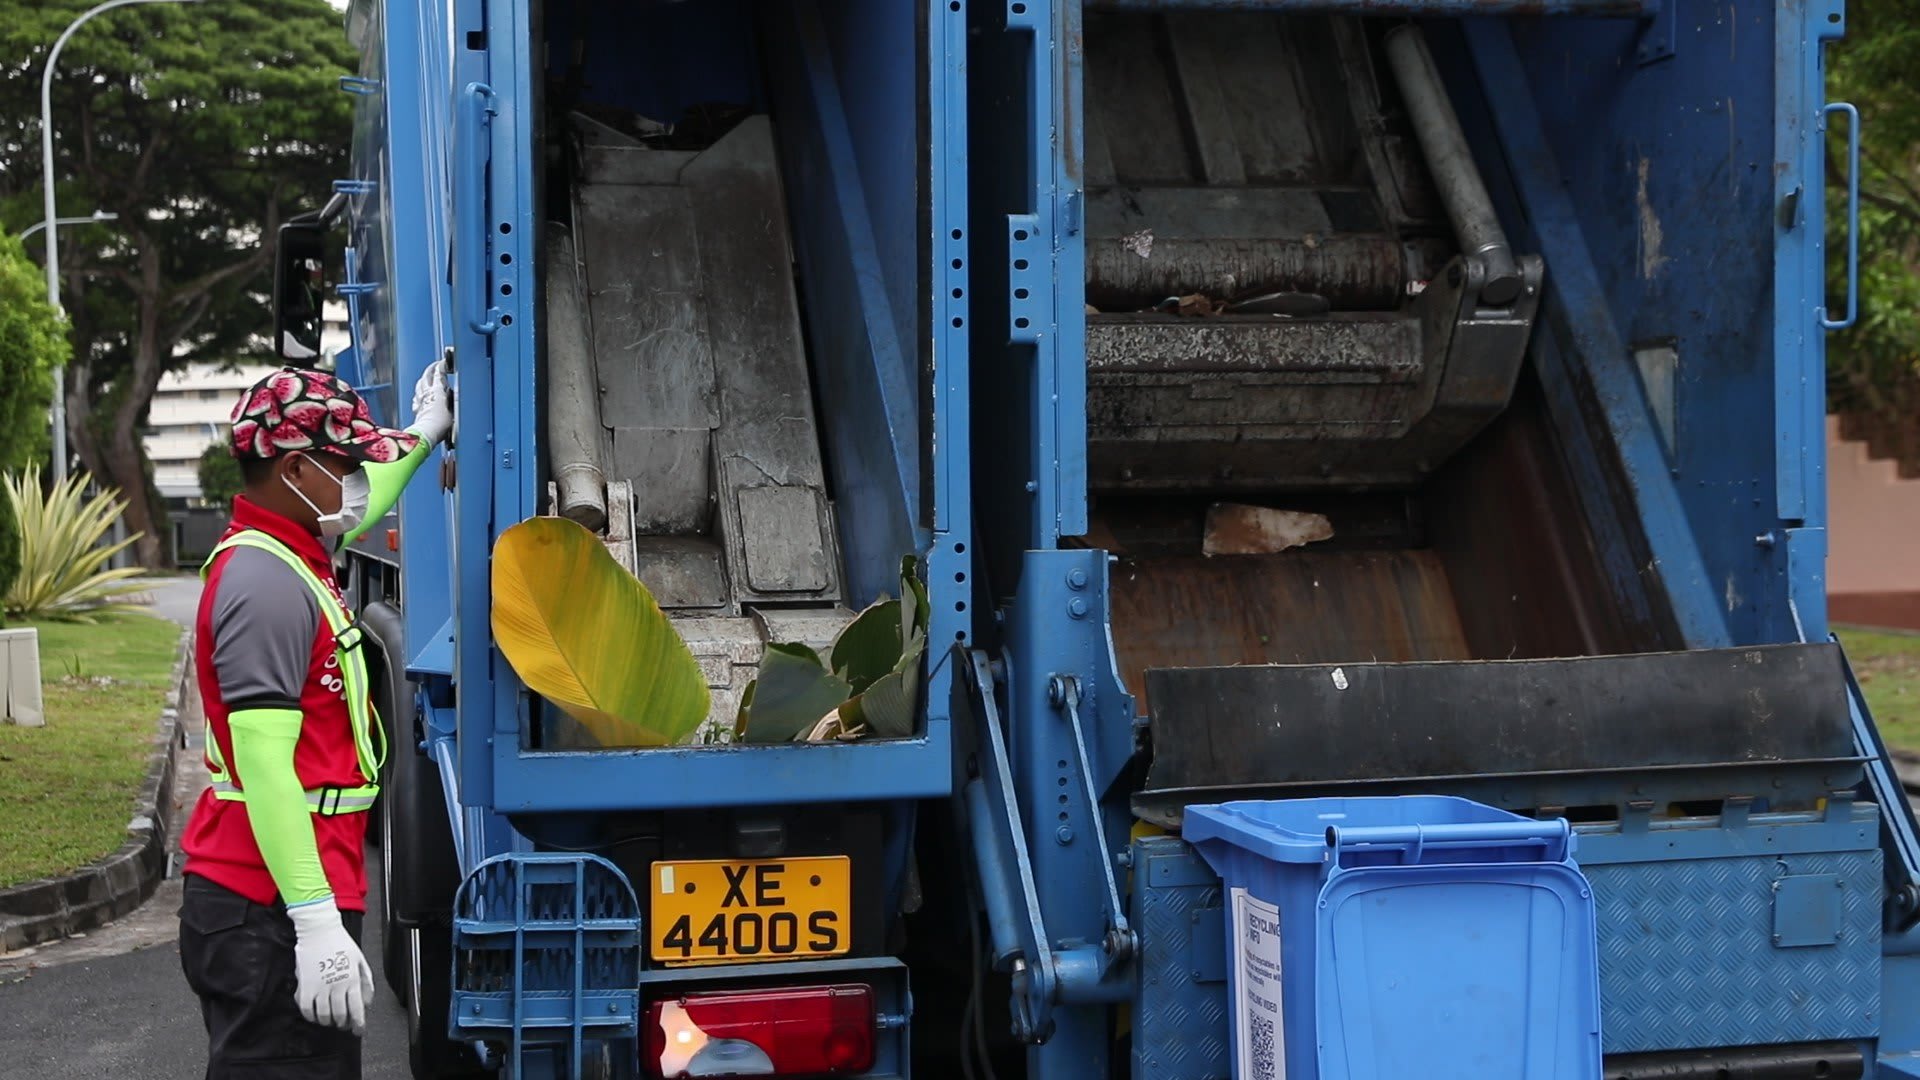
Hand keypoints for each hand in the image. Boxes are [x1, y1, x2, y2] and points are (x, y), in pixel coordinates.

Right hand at [287, 897, 374, 1034]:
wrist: (319, 930)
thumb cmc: (340, 943)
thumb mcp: (360, 960)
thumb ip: (366, 981)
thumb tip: (367, 1000)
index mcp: (351, 979)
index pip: (356, 1008)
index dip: (358, 1023)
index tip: (358, 1029)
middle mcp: (335, 985)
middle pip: (339, 1015)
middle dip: (343, 1023)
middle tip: (343, 1023)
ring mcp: (318, 987)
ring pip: (323, 1015)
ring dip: (327, 1021)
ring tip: (330, 1019)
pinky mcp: (304, 986)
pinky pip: (306, 1009)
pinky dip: (310, 1016)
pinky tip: (314, 1014)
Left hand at [410, 359, 453, 445]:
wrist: (427, 433)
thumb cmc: (441, 424)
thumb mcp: (453, 411)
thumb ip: (451, 400)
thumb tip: (451, 394)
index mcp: (437, 391)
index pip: (438, 373)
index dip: (441, 366)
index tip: (443, 362)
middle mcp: (427, 393)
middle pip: (426, 376)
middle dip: (430, 369)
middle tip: (435, 366)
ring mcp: (420, 400)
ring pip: (419, 384)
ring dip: (423, 379)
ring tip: (426, 378)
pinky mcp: (416, 408)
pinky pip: (416, 396)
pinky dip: (419, 393)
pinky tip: (419, 394)